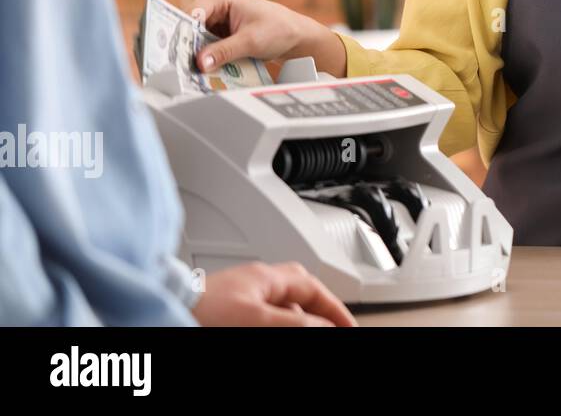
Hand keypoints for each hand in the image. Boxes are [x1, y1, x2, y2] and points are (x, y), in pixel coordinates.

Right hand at [190, 0, 345, 77]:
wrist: (293, 35)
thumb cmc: (278, 29)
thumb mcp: (250, 42)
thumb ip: (224, 51)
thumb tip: (200, 62)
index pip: (191, 14)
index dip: (182, 35)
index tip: (178, 55)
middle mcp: (211, 2)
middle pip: (188, 26)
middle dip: (187, 47)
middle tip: (182, 69)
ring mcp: (212, 16)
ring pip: (193, 38)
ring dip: (194, 54)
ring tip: (191, 73)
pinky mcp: (215, 30)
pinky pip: (202, 44)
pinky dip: (203, 56)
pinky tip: (203, 70)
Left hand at [191, 262, 356, 326]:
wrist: (162, 310)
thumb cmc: (200, 310)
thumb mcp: (256, 317)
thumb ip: (294, 322)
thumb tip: (324, 325)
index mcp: (267, 277)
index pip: (314, 287)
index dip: (335, 307)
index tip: (349, 326)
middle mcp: (255, 285)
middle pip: (299, 295)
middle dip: (319, 312)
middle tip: (333, 328)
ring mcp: (240, 298)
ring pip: (281, 309)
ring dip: (298, 321)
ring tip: (309, 332)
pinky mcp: (226, 313)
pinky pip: (262, 317)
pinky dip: (276, 324)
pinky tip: (271, 332)